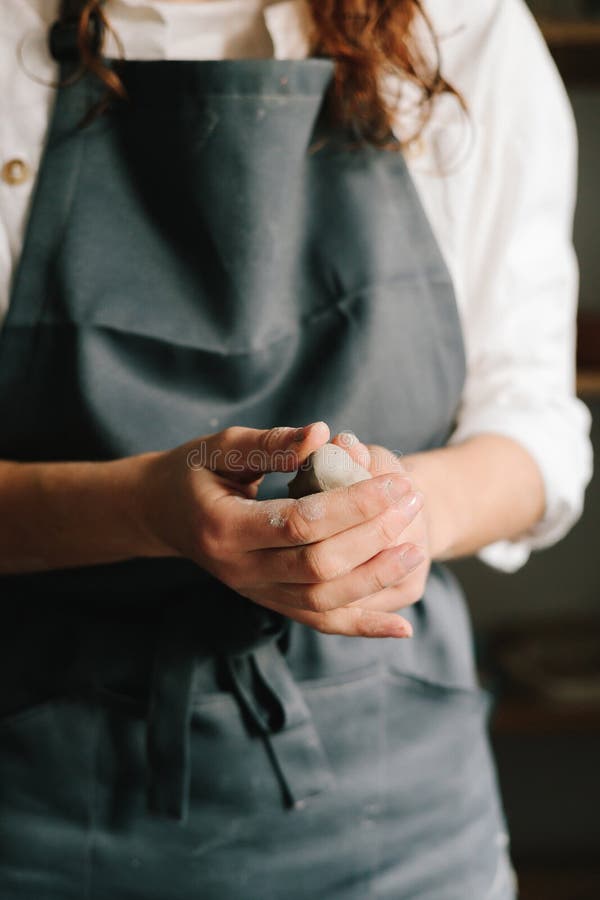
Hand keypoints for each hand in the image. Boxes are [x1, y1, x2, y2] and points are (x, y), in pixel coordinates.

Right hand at [137, 424, 425, 637]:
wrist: (162, 514)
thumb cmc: (193, 472)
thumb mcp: (223, 447)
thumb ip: (271, 442)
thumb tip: (323, 435)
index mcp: (224, 527)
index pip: (301, 523)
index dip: (354, 504)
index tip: (396, 481)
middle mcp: (238, 570)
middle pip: (318, 566)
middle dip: (373, 535)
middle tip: (412, 501)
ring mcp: (254, 593)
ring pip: (323, 601)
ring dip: (374, 579)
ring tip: (414, 550)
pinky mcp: (269, 603)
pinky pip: (319, 622)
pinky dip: (362, 627)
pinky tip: (401, 629)